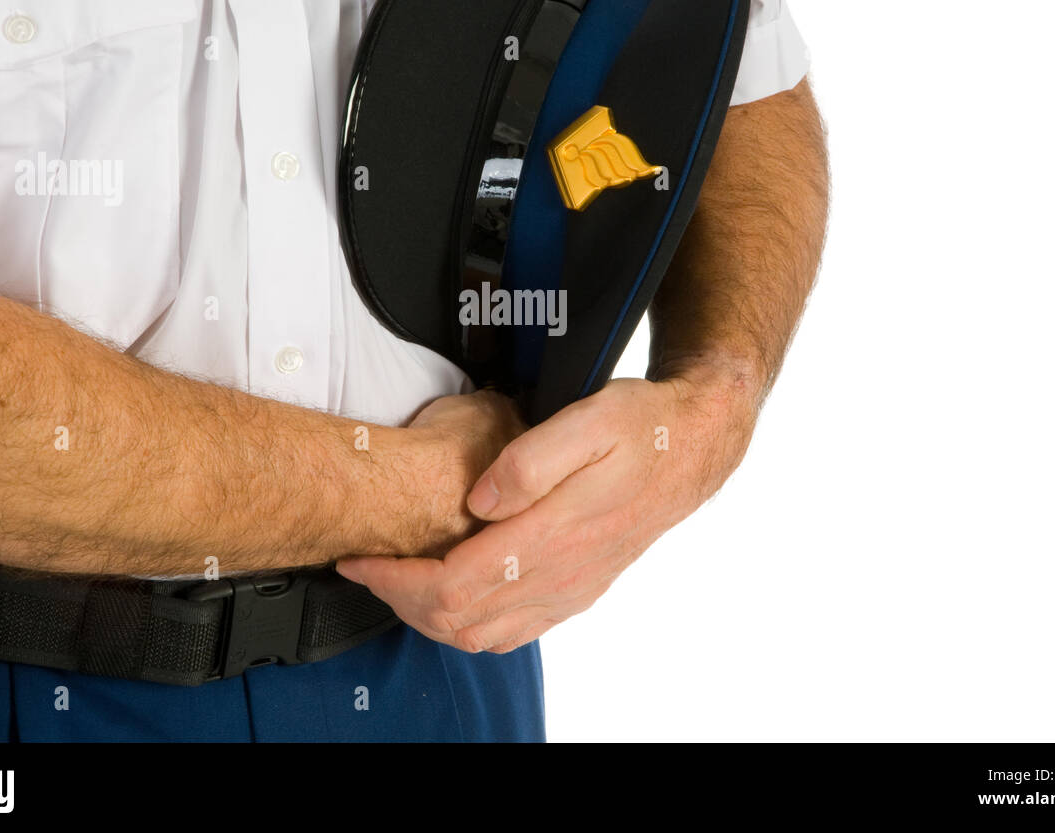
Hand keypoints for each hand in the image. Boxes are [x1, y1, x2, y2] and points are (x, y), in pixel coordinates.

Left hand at [337, 368, 758, 651]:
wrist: (693, 449)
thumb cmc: (641, 428)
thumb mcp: (590, 419)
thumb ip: (531, 460)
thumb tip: (479, 497)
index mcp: (554, 534)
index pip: (454, 583)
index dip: (395, 578)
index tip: (360, 556)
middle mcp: (561, 573)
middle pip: (459, 619)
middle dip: (399, 600)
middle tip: (366, 567)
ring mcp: (571, 588)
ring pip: (483, 635)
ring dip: (428, 618)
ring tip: (397, 583)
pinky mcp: (578, 590)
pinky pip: (514, 633)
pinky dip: (469, 627)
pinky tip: (452, 600)